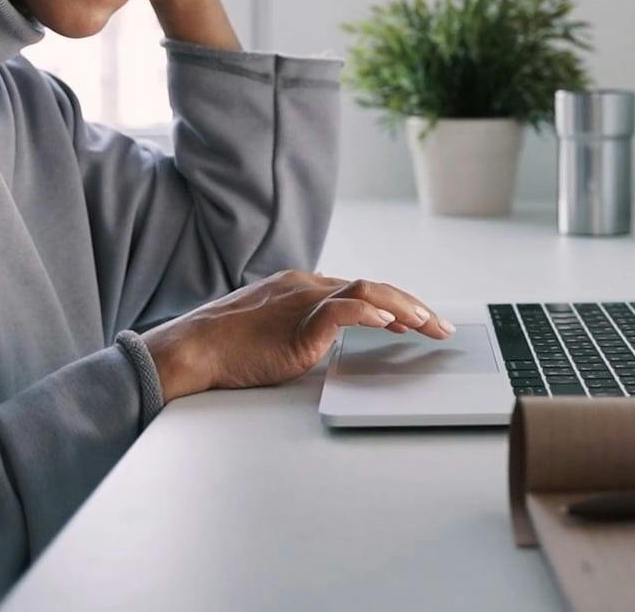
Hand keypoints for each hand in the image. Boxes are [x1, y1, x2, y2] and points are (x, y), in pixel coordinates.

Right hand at [141, 270, 456, 399]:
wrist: (193, 349)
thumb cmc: (227, 347)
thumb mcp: (275, 331)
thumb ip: (305, 328)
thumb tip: (332, 340)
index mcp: (303, 286)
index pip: (361, 289)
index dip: (396, 305)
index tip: (418, 322)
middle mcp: (308, 286)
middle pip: (374, 287)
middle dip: (414, 306)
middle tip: (440, 327)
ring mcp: (303, 300)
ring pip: (368, 291)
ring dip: (406, 309)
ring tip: (429, 325)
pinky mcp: (298, 321)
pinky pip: (342, 308)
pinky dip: (370, 312)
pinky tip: (390, 322)